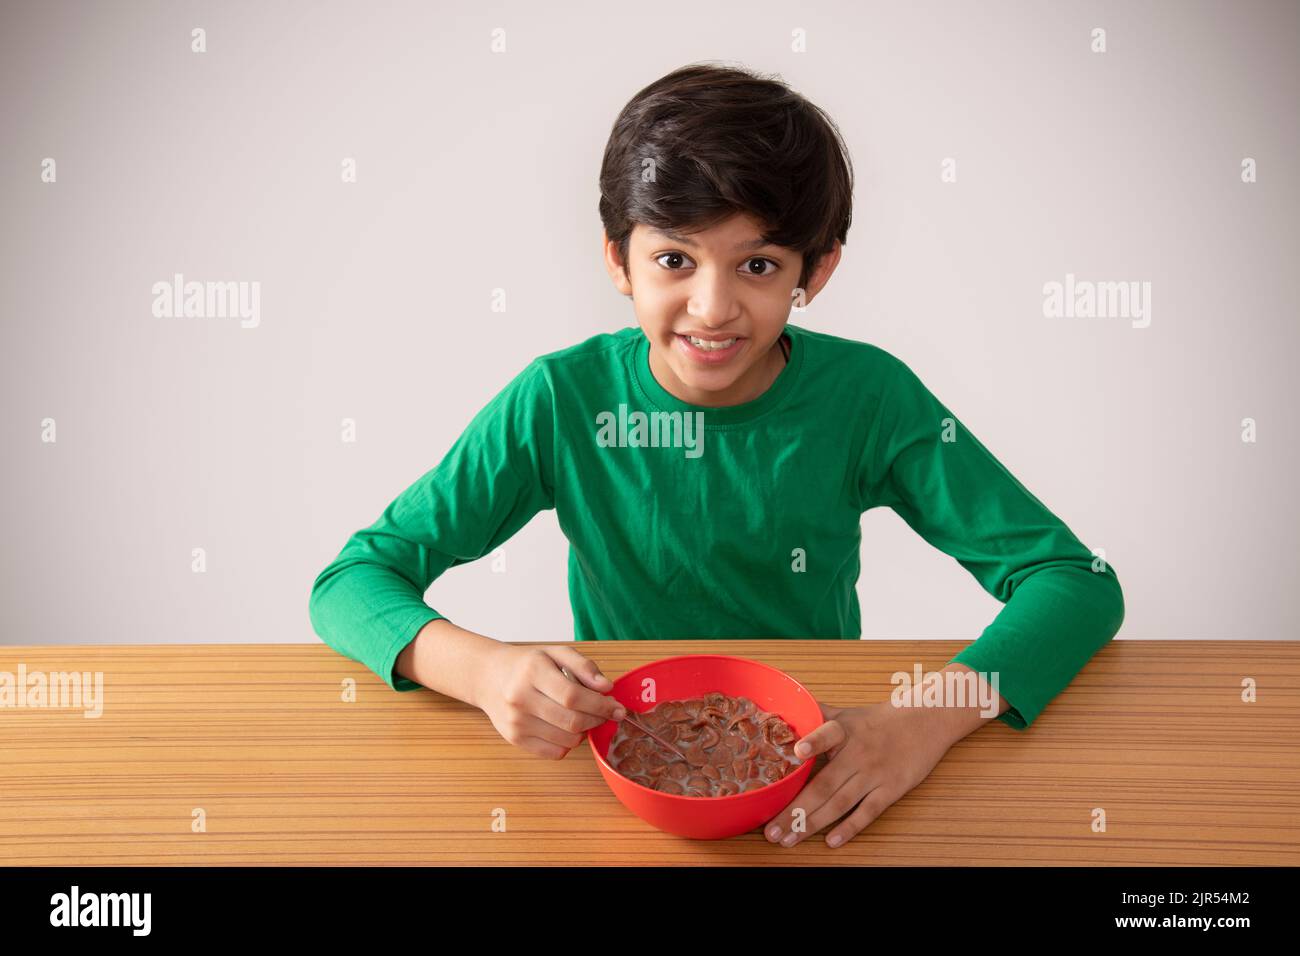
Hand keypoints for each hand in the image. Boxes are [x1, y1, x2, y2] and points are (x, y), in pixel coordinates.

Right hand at [476, 644, 626, 759]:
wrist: (489, 677)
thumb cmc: (527, 665)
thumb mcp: (556, 653)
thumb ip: (584, 666)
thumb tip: (606, 687)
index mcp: (532, 672)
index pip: (573, 696)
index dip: (601, 705)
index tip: (617, 708)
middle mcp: (521, 698)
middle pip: (572, 721)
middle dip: (598, 720)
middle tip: (606, 713)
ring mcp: (516, 722)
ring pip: (567, 740)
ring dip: (585, 732)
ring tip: (584, 717)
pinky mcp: (515, 739)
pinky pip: (555, 752)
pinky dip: (569, 743)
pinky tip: (566, 727)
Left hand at [763, 698, 960, 847]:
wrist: (924, 721)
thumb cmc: (878, 720)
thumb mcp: (847, 714)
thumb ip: (816, 716)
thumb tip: (785, 713)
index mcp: (844, 731)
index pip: (828, 735)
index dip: (813, 743)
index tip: (796, 752)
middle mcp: (858, 754)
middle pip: (824, 785)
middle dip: (795, 810)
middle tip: (771, 831)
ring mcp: (874, 774)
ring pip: (840, 803)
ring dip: (812, 824)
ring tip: (789, 839)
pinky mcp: (891, 789)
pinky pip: (868, 812)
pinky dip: (849, 828)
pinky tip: (831, 841)